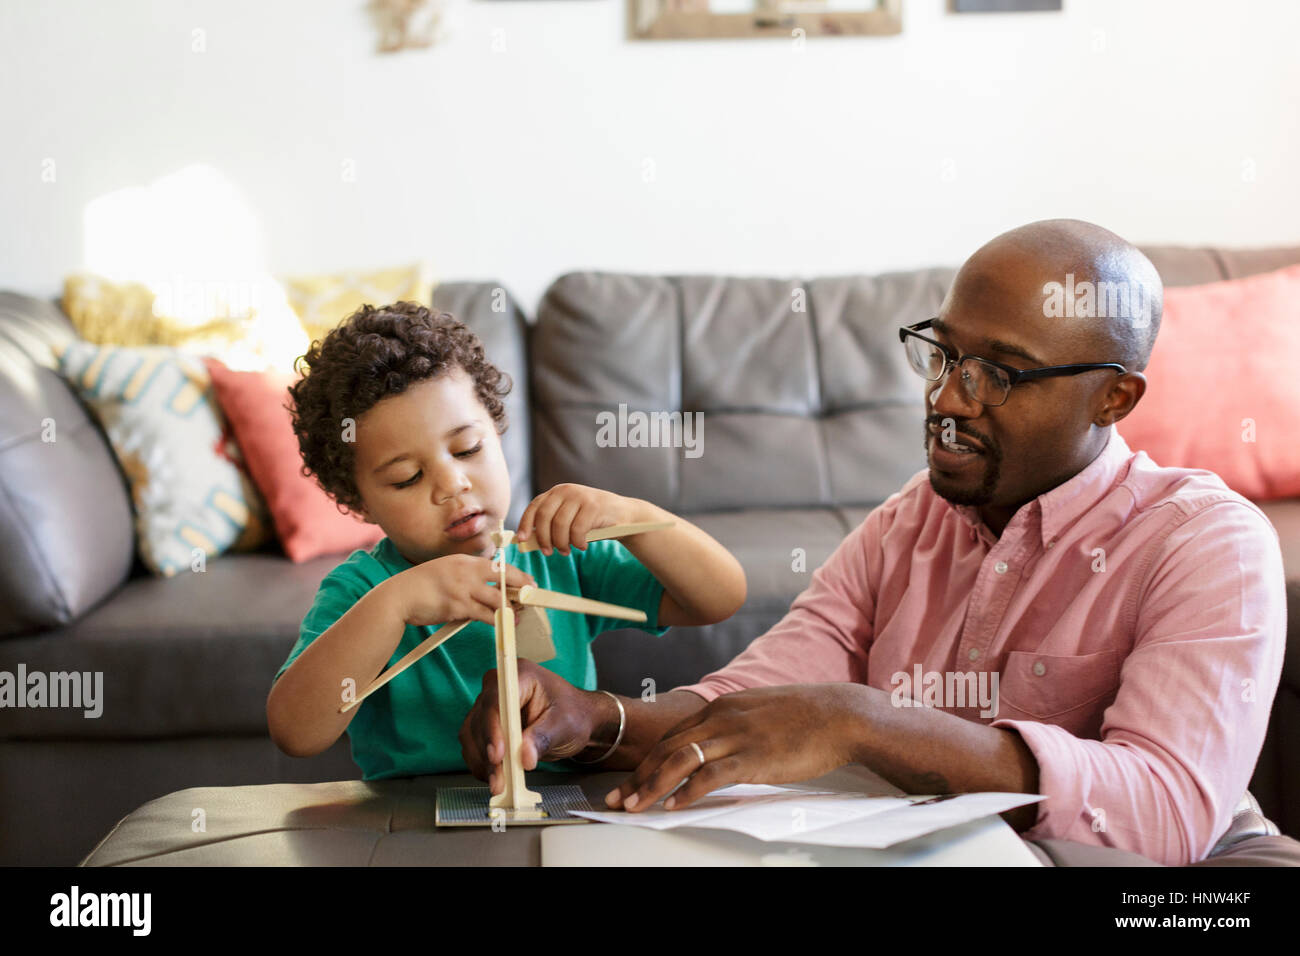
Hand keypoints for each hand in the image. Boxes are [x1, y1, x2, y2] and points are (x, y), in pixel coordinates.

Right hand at [390, 554, 535, 627]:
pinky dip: (496, 621)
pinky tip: (503, 624)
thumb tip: (485, 587)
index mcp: (464, 561)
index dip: (516, 574)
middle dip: (521, 586)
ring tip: (517, 616)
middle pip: (504, 576)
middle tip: (530, 595)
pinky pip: (484, 615)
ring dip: (511, 609)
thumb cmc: (421, 586)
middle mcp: (466, 571)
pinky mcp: (458, 607)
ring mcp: (463, 589)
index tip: (527, 581)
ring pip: (497, 599)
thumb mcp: (445, 570)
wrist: (399, 597)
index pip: (498, 565)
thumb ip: (465, 575)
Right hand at [459, 660, 606, 794]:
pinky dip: (481, 763)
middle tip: (500, 780)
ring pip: (472, 734)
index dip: (493, 729)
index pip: (496, 701)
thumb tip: (525, 757)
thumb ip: (543, 738)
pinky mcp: (484, 724)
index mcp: (520, 676)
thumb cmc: (572, 714)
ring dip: (482, 761)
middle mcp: (498, 687)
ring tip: (499, 783)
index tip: (498, 755)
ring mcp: (488, 705)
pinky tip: (494, 776)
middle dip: (489, 753)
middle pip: (481, 720)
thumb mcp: (565, 724)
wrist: (574, 719)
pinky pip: (472, 744)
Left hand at [515, 483, 638, 555]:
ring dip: (561, 543)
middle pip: (544, 517)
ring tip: (567, 551)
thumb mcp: (568, 519)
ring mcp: (580, 496)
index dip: (525, 524)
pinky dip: (577, 542)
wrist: (622, 514)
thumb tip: (528, 540)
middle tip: (548, 552)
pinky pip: (577, 530)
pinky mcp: (593, 506)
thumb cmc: (591, 520)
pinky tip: (582, 545)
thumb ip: (550, 525)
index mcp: (556, 493)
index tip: (522, 540)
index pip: (534, 506)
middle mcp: (566, 491)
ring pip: (560, 525)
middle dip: (544, 538)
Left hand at [605, 684, 867, 811]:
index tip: (629, 781)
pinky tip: (673, 806)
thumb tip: (717, 747)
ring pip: (679, 760)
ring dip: (652, 786)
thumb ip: (734, 726)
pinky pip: (710, 775)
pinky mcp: (752, 757)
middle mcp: (721, 718)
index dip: (646, 761)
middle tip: (618, 799)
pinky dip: (687, 791)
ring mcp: (735, 736)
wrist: (840, 714)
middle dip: (638, 776)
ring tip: (634, 806)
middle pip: (667, 748)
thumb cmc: (806, 718)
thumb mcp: (759, 713)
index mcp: (721, 707)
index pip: (671, 735)